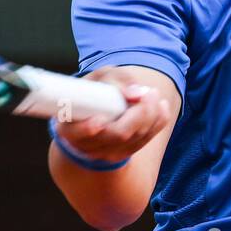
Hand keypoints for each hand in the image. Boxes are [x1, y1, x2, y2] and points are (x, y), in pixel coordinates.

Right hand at [52, 66, 173, 164]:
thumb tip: (136, 94)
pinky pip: (147, 139)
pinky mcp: (125, 153)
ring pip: (136, 138)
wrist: (96, 109)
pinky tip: (161, 105)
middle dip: (139, 113)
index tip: (99, 120)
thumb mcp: (100, 77)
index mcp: (69, 127)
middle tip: (148, 92)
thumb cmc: (94, 90)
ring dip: (151, 114)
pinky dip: (158, 121)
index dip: (87, 128)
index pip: (76, 133)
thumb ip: (115, 80)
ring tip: (152, 93)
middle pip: (118, 135)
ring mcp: (107, 153)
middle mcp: (87, 145)